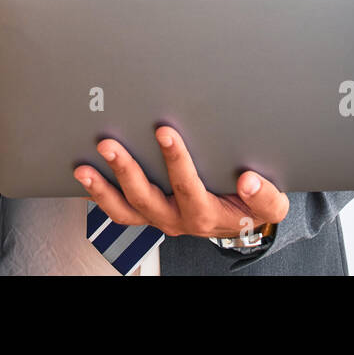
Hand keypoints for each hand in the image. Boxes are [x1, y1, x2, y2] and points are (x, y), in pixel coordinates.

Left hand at [73, 125, 289, 239]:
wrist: (240, 221)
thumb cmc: (250, 205)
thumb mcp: (270, 203)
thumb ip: (265, 196)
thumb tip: (250, 181)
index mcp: (206, 214)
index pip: (188, 187)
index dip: (176, 161)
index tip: (165, 133)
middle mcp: (177, 219)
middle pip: (145, 197)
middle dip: (125, 169)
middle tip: (109, 144)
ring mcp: (159, 218)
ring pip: (125, 208)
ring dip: (102, 187)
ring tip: (83, 166)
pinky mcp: (147, 214)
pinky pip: (118, 210)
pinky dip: (98, 195)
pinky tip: (84, 175)